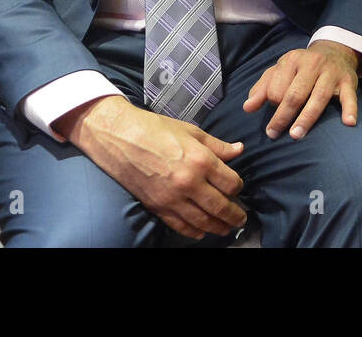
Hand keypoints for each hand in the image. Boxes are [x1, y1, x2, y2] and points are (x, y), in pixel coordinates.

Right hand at [56, 95, 246, 239]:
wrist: (120, 137)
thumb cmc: (156, 129)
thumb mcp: (191, 131)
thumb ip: (217, 146)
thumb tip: (239, 150)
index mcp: (201, 161)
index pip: (231, 183)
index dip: (238, 187)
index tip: (237, 187)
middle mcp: (189, 183)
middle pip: (220, 206)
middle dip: (234, 215)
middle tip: (241, 219)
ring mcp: (172, 198)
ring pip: (202, 221)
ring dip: (218, 227)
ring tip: (226, 228)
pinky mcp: (157, 207)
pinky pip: (179, 226)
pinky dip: (193, 232)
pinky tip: (201, 232)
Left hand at [243, 40, 360, 139]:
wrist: (335, 52)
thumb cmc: (302, 68)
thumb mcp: (280, 71)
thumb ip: (262, 88)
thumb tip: (247, 107)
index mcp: (292, 60)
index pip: (277, 87)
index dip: (273, 104)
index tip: (272, 118)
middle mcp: (312, 64)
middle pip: (295, 93)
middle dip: (283, 115)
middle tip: (274, 133)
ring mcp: (332, 72)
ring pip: (318, 97)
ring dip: (307, 118)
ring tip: (296, 135)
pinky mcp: (349, 81)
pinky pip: (349, 96)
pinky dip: (350, 109)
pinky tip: (348, 123)